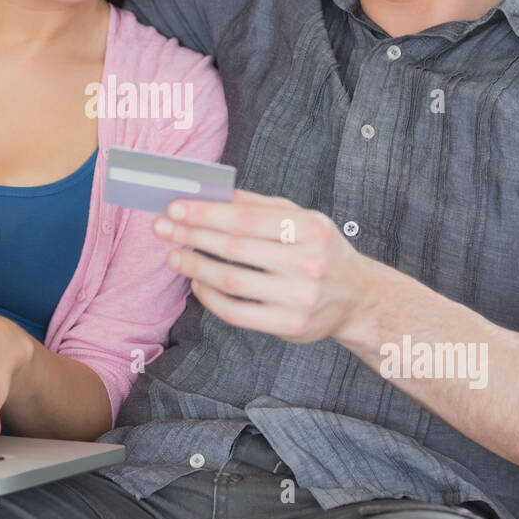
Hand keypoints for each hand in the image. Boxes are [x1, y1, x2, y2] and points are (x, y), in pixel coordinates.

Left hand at [152, 188, 369, 344]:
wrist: (357, 297)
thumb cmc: (320, 250)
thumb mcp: (301, 218)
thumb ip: (257, 204)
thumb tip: (209, 192)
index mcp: (310, 228)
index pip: (247, 218)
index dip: (207, 212)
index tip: (175, 207)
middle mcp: (308, 263)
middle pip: (236, 248)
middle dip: (192, 236)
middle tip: (162, 228)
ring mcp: (299, 297)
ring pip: (232, 281)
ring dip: (195, 267)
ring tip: (174, 256)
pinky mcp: (289, 326)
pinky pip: (236, 312)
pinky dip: (209, 296)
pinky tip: (196, 282)